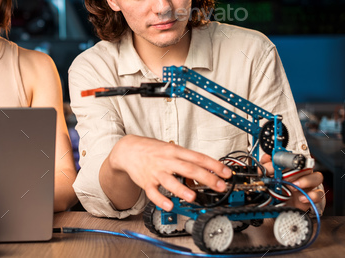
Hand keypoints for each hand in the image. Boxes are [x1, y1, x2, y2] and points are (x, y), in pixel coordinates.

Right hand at [109, 135, 231, 210]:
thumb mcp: (170, 148)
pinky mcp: (146, 182)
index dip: (214, 165)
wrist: (128, 150)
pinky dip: (161, 200)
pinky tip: (169, 205)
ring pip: (170, 181)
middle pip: (188, 169)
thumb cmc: (151, 149)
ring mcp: (156, 172)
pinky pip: (153, 193)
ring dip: (181, 189)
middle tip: (220, 186)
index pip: (198, 157)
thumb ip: (185, 158)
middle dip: (206, 178)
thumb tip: (206, 168)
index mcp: (175, 151)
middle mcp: (166, 161)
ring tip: (193, 196)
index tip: (227, 173)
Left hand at [260, 153, 324, 211]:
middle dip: (296, 171)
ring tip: (294, 186)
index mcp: (289, 167)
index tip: (278, 163)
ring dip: (306, 180)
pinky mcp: (310, 198)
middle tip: (284, 177)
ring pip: (317, 177)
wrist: (275, 208)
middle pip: (307, 166)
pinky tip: (301, 198)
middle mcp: (300, 175)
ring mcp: (307, 186)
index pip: (294, 158)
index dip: (288, 159)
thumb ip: (264, 167)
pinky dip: (312, 196)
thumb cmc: (272, 190)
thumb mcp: (264, 178)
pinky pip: (319, 194)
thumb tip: (268, 159)